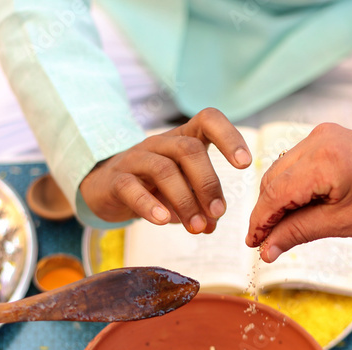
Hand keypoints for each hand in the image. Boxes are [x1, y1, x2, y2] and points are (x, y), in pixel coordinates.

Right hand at [79, 108, 251, 233]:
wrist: (106, 188)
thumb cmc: (152, 186)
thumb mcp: (182, 192)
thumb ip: (199, 205)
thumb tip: (212, 225)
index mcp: (182, 139)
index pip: (208, 120)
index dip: (229, 137)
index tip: (245, 164)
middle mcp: (160, 143)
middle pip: (189, 150)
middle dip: (208, 183)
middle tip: (218, 213)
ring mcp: (135, 159)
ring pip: (164, 170)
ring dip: (185, 201)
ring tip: (197, 228)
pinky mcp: (116, 180)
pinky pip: (132, 187)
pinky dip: (149, 204)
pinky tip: (162, 221)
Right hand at [246, 123, 351, 260]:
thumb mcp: (342, 224)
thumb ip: (298, 233)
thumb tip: (266, 250)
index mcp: (325, 159)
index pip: (275, 192)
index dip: (260, 221)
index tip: (252, 244)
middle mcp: (318, 140)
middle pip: (273, 180)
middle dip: (266, 212)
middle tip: (264, 243)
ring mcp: (321, 135)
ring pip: (280, 171)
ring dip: (276, 200)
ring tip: (280, 230)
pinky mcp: (326, 138)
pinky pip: (295, 164)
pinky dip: (290, 187)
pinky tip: (295, 210)